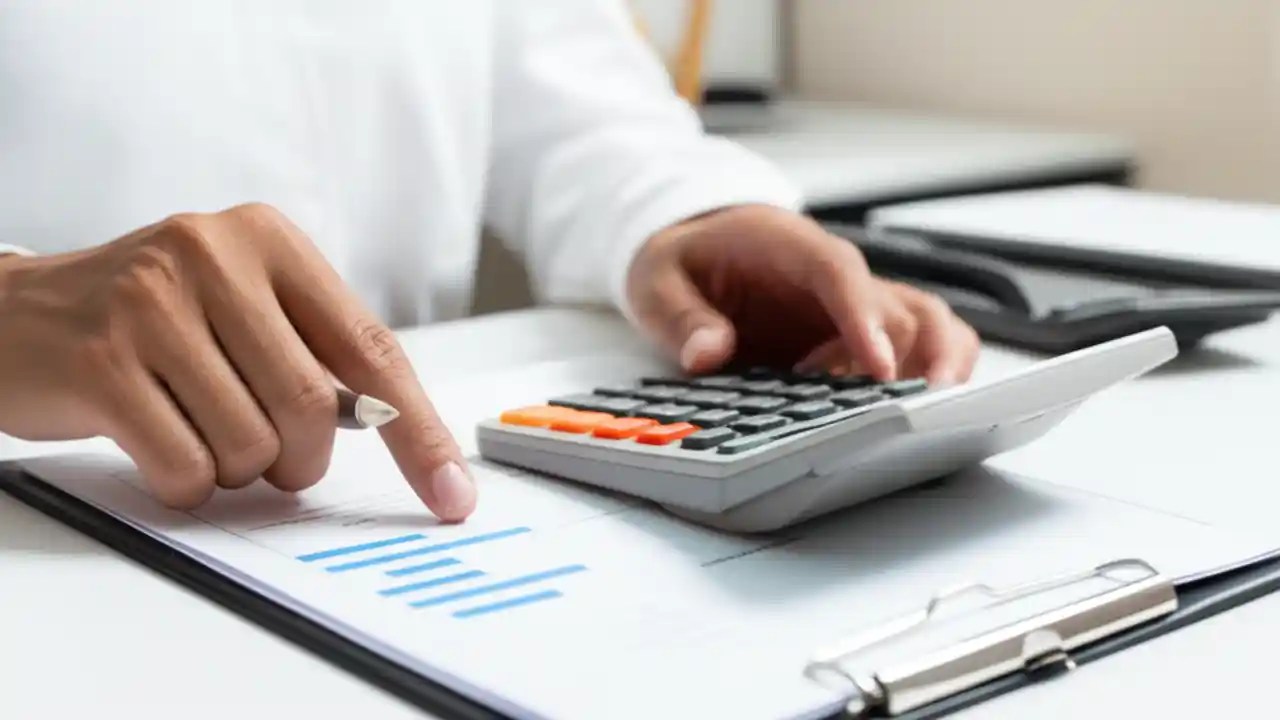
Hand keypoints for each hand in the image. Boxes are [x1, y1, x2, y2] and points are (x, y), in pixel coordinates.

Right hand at [0, 204, 474, 518]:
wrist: (18, 315)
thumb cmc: (154, 321)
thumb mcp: (243, 308)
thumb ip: (317, 354)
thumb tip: (401, 430)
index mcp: (269, 240)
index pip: (372, 348)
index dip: (419, 432)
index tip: (452, 493)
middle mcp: (214, 254)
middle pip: (312, 405)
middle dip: (302, 459)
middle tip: (276, 458)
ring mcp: (151, 303)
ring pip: (250, 442)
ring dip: (239, 471)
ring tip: (203, 434)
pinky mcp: (102, 360)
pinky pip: (187, 467)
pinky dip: (188, 485)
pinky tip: (160, 446)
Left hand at [625, 205, 979, 383]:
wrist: (699, 246)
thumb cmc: (686, 260)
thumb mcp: (659, 281)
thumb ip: (681, 316)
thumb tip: (707, 354)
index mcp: (790, 247)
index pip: (839, 273)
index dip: (863, 318)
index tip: (877, 366)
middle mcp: (836, 274)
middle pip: (895, 305)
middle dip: (902, 359)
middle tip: (896, 411)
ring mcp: (855, 303)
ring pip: (927, 319)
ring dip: (941, 361)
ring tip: (938, 412)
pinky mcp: (861, 332)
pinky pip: (919, 343)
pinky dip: (930, 371)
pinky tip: (918, 410)